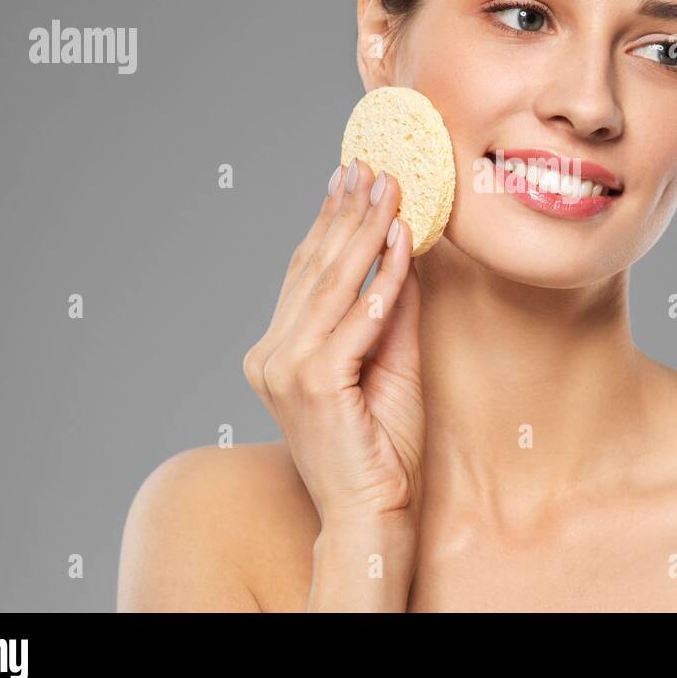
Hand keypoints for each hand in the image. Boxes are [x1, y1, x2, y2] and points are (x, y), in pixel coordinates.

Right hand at [242, 158, 425, 535]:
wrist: (373, 512)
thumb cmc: (380, 447)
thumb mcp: (389, 363)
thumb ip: (391, 311)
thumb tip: (404, 251)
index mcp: (277, 352)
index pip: (304, 273)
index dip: (328, 222)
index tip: (349, 177)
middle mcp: (272, 355)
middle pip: (314, 268)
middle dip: (347, 212)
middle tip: (372, 165)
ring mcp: (288, 369)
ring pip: (332, 283)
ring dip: (365, 230)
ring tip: (388, 187)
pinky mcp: (315, 382)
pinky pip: (358, 317)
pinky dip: (383, 277)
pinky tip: (401, 241)